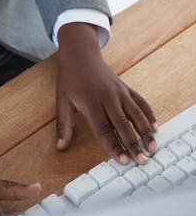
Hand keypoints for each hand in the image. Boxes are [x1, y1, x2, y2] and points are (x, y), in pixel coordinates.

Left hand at [56, 23, 157, 165]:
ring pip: (136, 114)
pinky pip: (140, 102)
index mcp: (90, 102)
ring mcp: (119, 92)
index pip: (104, 129)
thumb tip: (60, 146)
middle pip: (122, 125)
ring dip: (145, 132)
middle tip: (142, 161)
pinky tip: (155, 127)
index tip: (122, 161)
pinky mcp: (126, 88)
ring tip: (153, 148)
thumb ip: (63, 125)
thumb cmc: (70, 79)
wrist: (80, 54)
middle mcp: (107, 97)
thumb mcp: (62, 101)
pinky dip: (148, 114)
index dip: (114, 146)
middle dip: (133, 144)